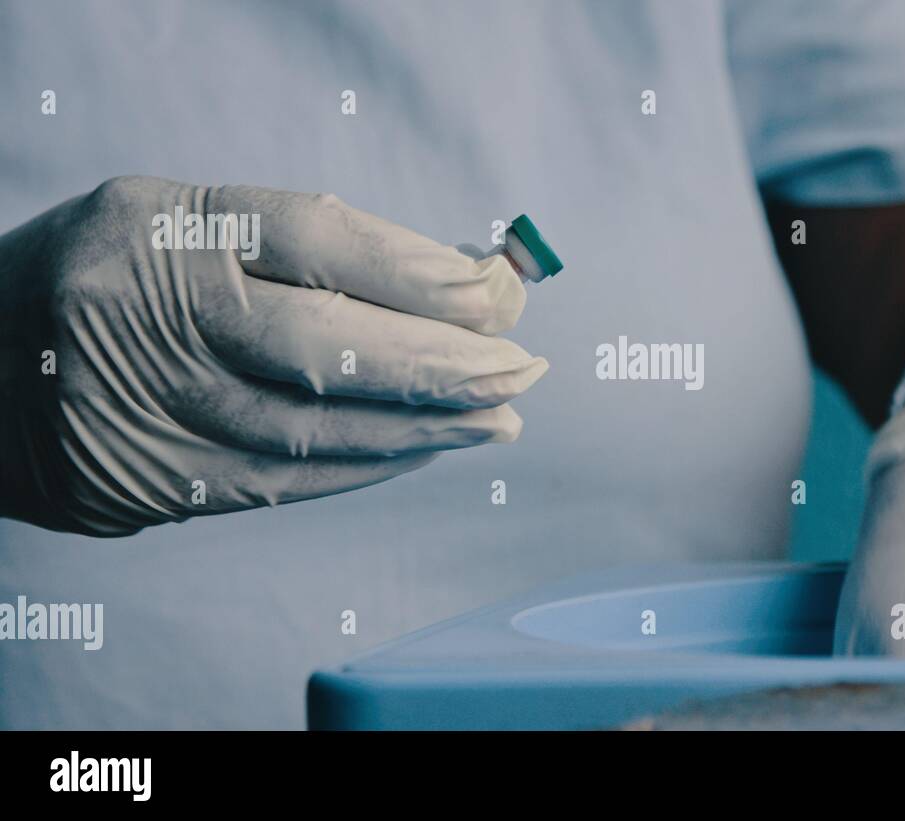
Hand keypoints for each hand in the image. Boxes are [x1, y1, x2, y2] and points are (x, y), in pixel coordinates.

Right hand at [0, 176, 546, 535]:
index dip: (413, 268)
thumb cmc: (119, 281)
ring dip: (420, 427)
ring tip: (498, 415)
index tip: (492, 294)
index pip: (310, 237)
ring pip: (310, 427)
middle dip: (440, 362)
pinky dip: (364, 465)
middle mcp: (141, 312)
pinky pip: (280, 482)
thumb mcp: (190, 229)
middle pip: (321, 344)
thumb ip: (310, 252)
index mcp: (158, 227)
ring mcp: (136, 404)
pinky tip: (423, 448)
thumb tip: (459, 287)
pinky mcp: (140, 479)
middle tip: (524, 369)